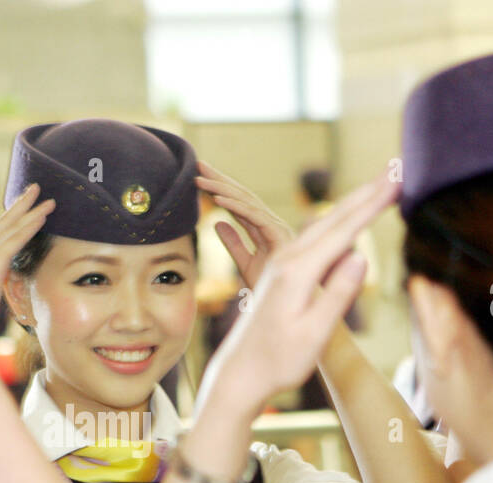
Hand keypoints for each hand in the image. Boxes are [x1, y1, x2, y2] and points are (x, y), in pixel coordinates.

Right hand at [0, 183, 53, 337]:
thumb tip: (0, 278)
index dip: (12, 216)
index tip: (25, 203)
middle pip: (3, 222)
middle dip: (21, 204)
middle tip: (36, 188)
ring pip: (11, 228)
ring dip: (31, 211)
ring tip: (48, 199)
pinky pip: (15, 240)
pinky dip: (30, 227)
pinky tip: (43, 217)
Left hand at [195, 159, 294, 288]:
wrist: (294, 309)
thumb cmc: (274, 290)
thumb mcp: (245, 264)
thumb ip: (233, 243)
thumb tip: (217, 223)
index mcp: (263, 228)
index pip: (238, 203)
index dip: (220, 188)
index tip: (199, 176)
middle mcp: (271, 224)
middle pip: (242, 196)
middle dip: (220, 179)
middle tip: (198, 163)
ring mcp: (277, 229)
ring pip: (247, 202)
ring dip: (222, 188)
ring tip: (200, 179)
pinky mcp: (280, 238)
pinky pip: (255, 218)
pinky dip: (236, 207)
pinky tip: (217, 200)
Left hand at [197, 172, 399, 415]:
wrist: (240, 374)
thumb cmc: (278, 362)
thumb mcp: (312, 334)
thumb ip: (336, 294)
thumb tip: (360, 255)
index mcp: (298, 273)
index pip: (344, 231)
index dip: (373, 204)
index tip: (397, 180)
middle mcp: (287, 262)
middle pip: (333, 219)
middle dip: (366, 192)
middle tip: (395, 167)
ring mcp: (281, 266)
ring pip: (321, 226)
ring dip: (352, 203)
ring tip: (377, 186)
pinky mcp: (280, 274)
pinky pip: (312, 240)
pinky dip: (334, 224)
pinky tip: (345, 219)